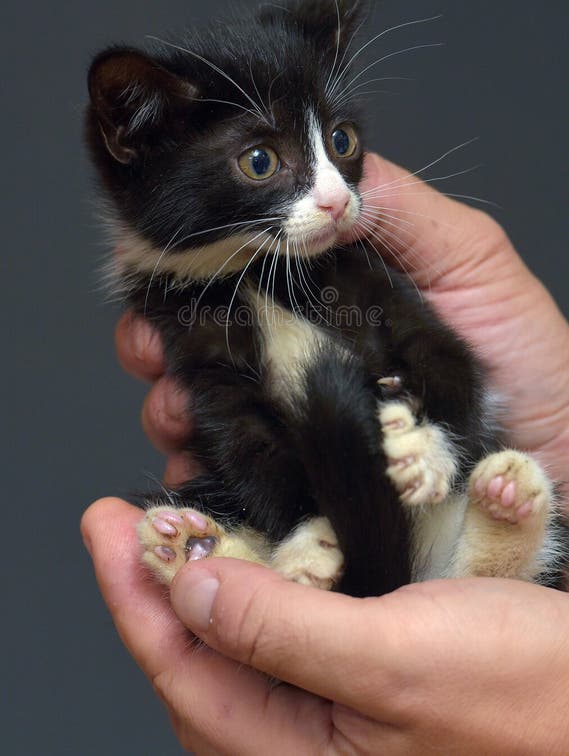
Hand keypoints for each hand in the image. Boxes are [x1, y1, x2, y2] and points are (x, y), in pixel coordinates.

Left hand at [81, 498, 568, 753]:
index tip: (108, 521)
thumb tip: (190, 588)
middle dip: (151, 584)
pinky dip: (249, 579)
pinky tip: (246, 544)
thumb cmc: (520, 696)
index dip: (131, 592)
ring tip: (173, 521)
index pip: (178, 670)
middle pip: (191, 660)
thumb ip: (283, 632)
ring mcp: (326, 707)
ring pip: (229, 642)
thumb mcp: (395, 660)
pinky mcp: (352, 671)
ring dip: (195, 578)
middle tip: (131, 516)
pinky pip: (275, 629)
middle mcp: (300, 740)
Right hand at [116, 151, 568, 480]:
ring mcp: (311, 418)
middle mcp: (316, 351)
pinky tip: (192, 464)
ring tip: (173, 409)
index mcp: (339, 294)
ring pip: (213, 402)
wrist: (563, 472)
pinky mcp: (313, 479)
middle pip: (214, 337)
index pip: (247, 271)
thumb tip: (323, 180)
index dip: (192, 273)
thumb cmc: (534, 366)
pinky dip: (204, 465)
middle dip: (163, 339)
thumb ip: (401, 211)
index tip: (155, 284)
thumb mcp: (475, 261)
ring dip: (173, 400)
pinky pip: (240, 470)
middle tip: (150, 350)